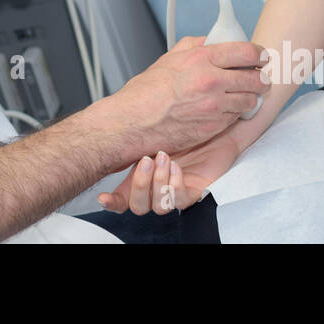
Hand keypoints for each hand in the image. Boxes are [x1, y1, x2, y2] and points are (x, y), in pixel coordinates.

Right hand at [97, 117, 261, 214]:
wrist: (220, 123)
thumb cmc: (189, 120)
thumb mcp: (158, 124)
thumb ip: (137, 127)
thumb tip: (112, 117)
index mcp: (144, 172)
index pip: (122, 195)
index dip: (111, 201)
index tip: (103, 197)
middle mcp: (158, 185)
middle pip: (136, 205)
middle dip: (138, 184)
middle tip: (146, 160)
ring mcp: (175, 190)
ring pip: (156, 206)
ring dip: (156, 183)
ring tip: (164, 159)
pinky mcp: (194, 192)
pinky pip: (179, 200)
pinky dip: (174, 184)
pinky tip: (177, 167)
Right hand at [106, 35, 265, 159]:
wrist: (133, 123)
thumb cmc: (145, 93)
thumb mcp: (168, 59)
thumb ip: (193, 46)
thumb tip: (209, 40)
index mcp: (201, 59)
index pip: (246, 51)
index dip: (259, 54)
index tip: (261, 56)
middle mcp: (211, 81)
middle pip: (255, 78)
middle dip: (261, 78)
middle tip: (260, 78)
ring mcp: (215, 106)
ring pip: (250, 100)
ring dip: (249, 97)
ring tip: (241, 95)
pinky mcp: (214, 127)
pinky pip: (235, 118)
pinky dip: (234, 113)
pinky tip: (224, 110)